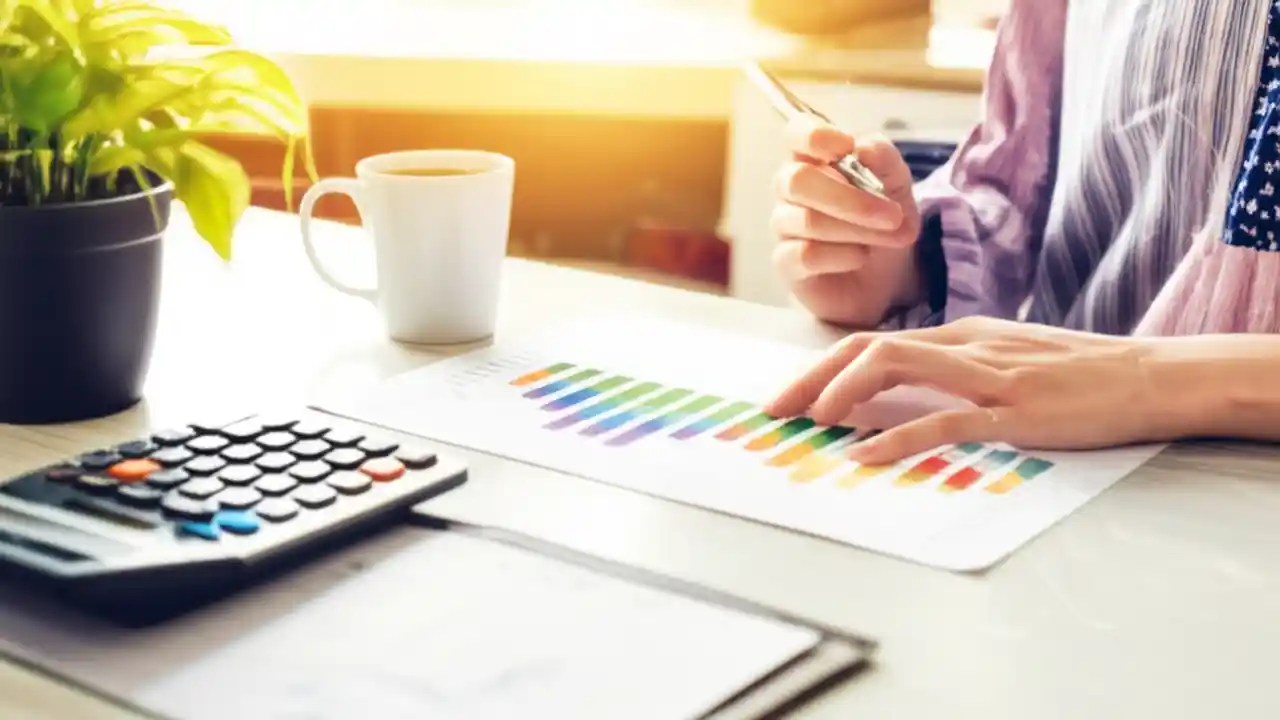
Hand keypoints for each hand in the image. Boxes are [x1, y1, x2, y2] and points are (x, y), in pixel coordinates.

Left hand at [765, 317, 1195, 463]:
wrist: (1148, 376)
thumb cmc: (1077, 375)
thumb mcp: (1003, 363)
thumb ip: (951, 376)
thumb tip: (895, 399)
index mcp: (959, 334)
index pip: (871, 343)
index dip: (822, 368)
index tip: (789, 396)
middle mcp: (963, 345)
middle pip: (867, 347)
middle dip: (813, 377)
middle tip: (777, 410)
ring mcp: (986, 374)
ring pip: (894, 365)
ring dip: (843, 392)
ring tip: (812, 422)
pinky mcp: (1012, 409)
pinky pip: (942, 418)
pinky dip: (896, 435)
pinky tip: (865, 454)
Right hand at [771, 116, 924, 328]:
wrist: (886, 276)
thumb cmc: (883, 221)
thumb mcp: (898, 186)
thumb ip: (885, 160)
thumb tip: (861, 148)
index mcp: (814, 158)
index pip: (795, 133)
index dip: (815, 136)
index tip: (847, 148)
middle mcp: (791, 189)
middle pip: (797, 179)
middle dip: (849, 198)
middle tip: (892, 215)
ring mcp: (785, 226)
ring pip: (806, 220)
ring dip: (856, 229)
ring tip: (888, 236)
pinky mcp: (786, 263)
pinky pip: (806, 255)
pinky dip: (842, 256)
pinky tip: (859, 257)